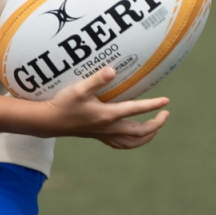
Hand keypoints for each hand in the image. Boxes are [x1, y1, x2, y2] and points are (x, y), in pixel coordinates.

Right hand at [44, 67, 169, 149]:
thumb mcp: (79, 89)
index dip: (153, 106)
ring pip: (132, 142)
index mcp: (107, 115)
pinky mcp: (98, 136)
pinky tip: (133, 136)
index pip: (136, 110)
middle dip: (156, 124)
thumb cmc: (63, 103)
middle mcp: (108, 128)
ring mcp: (103, 134)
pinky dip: (131, 142)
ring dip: (147, 136)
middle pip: (140, 131)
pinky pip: (120, 144)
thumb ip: (96, 79)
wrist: (49, 122)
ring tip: (156, 128)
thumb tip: (113, 70)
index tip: (167, 101)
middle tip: (166, 114)